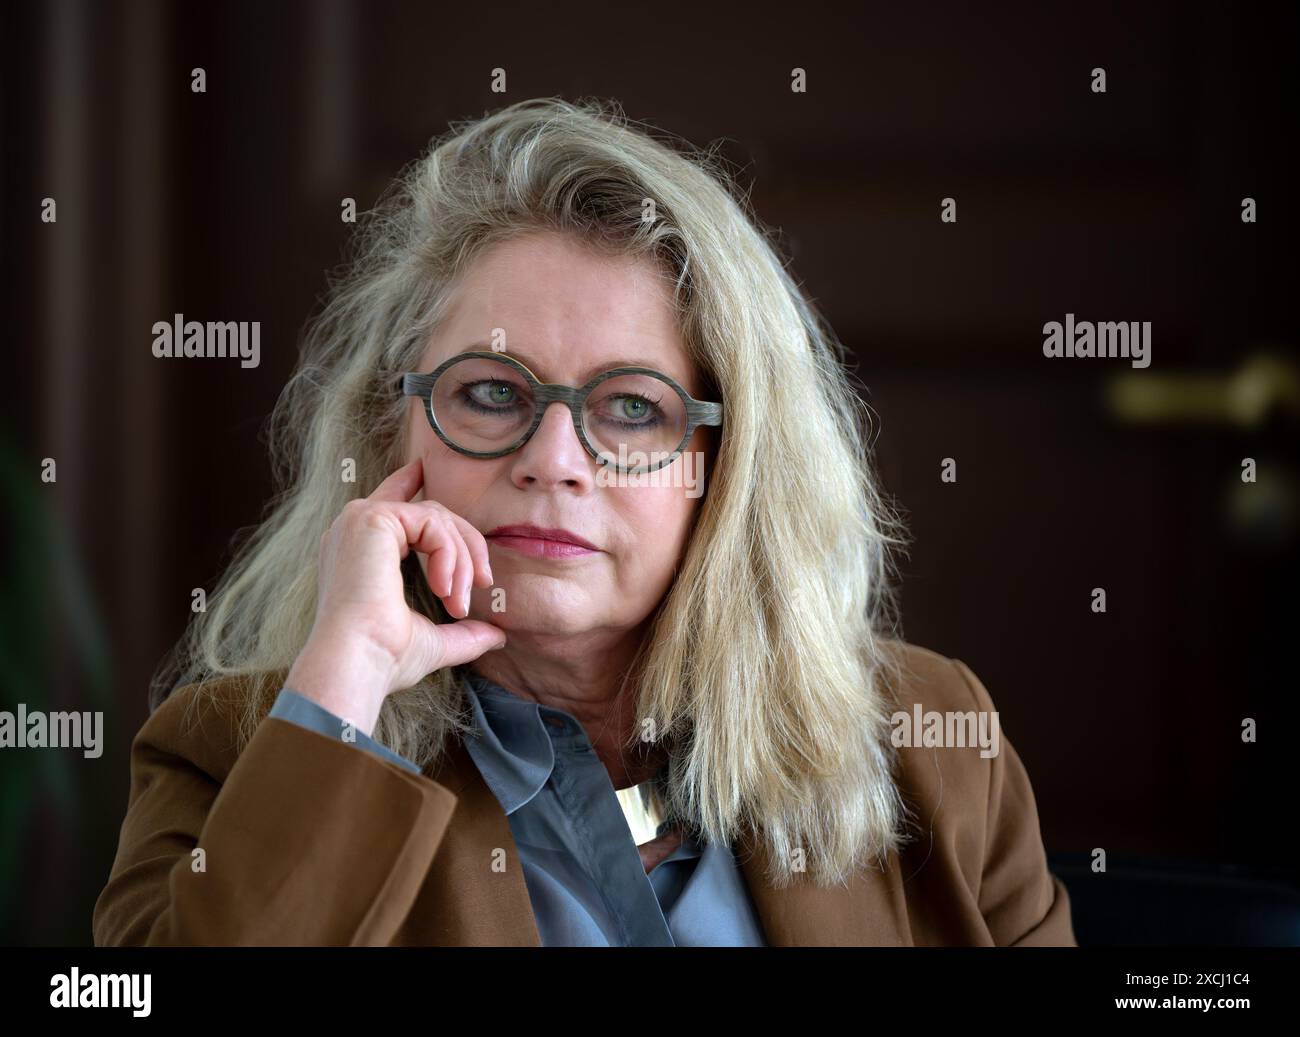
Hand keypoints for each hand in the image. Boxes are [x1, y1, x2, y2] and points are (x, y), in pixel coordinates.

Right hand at [285, 459, 504, 734]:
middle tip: (483, 582)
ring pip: (436, 517)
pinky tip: (443, 588)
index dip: (407, 481)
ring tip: (457, 601)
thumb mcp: (432, 639)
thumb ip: (463, 632)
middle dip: (465, 546)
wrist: (356, 662)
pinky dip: (448, 555)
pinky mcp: (371, 517)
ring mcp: (359, 520)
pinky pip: (432, 522)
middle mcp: (353, 529)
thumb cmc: (383, 657)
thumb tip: (497, 636)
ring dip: (460, 559)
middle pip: (429, 513)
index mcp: (358, 550)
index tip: (423, 467)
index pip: (388, 502)